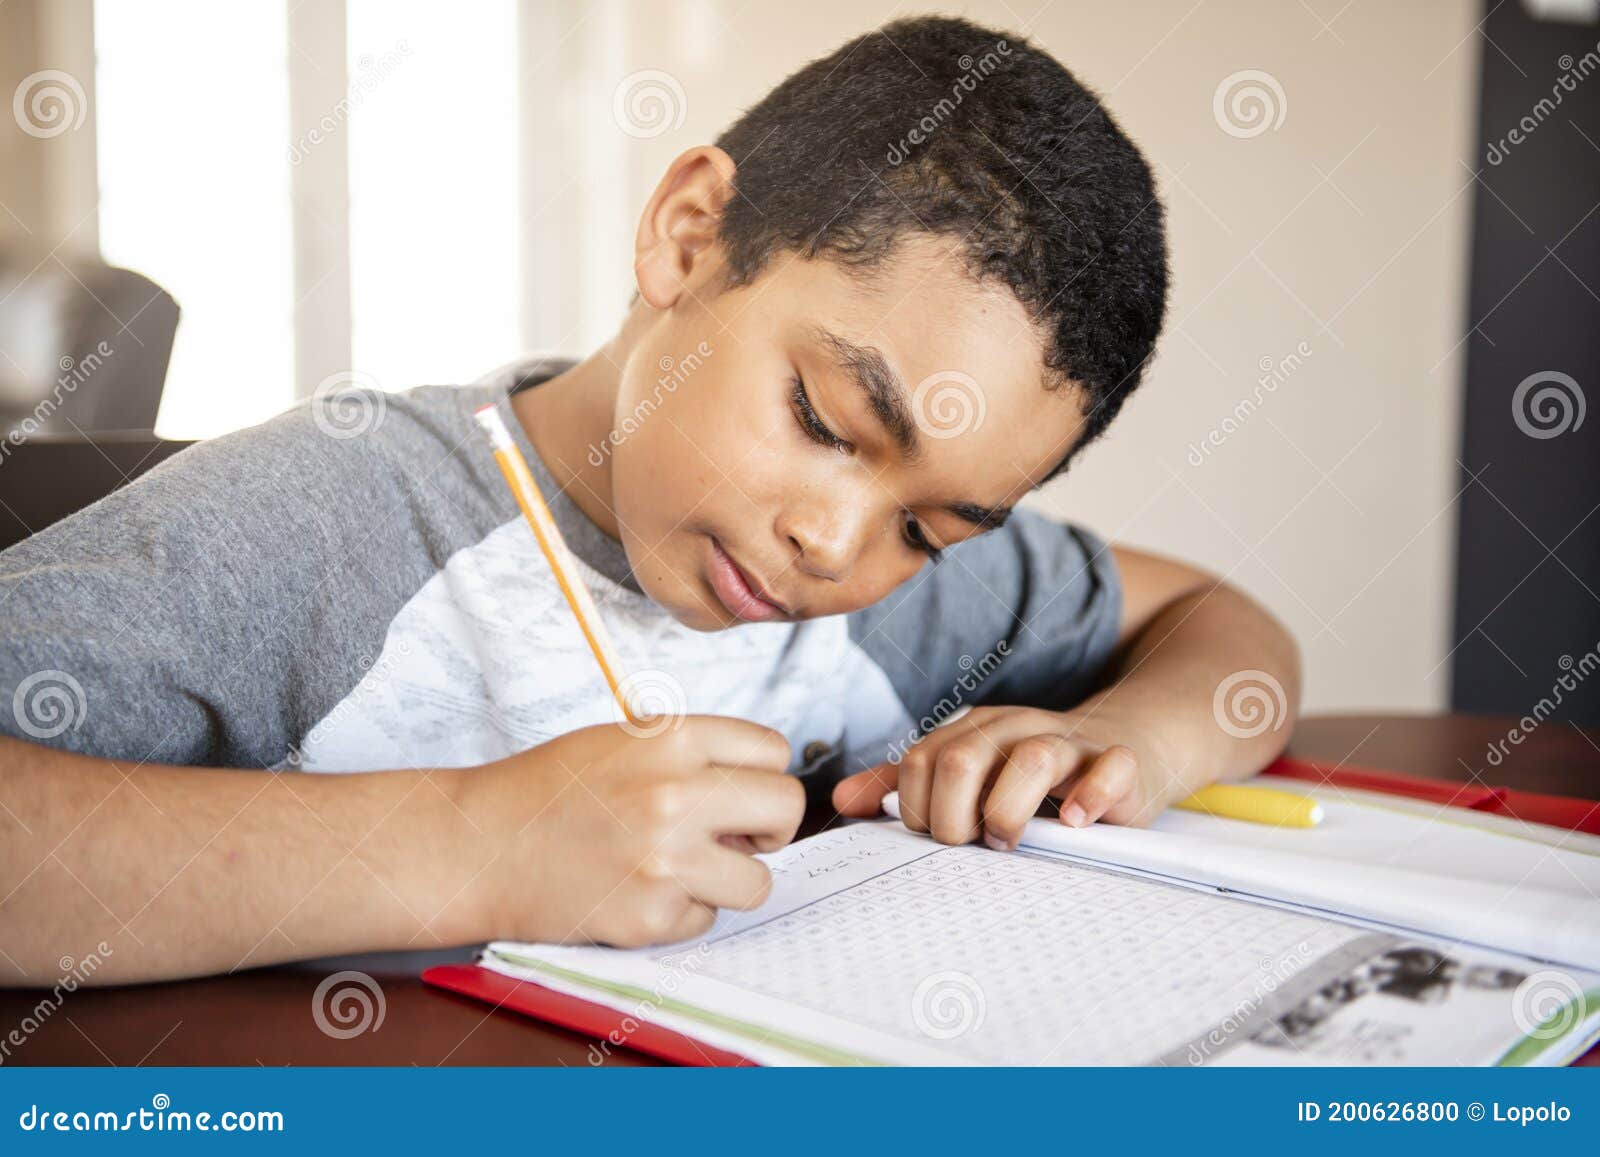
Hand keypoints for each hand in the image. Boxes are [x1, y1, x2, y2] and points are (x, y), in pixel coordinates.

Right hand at [454, 717, 801, 947]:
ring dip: (728, 881)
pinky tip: (635, 891)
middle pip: (786, 808)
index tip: (738, 794)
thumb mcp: (624, 741)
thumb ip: (694, 757)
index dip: (760, 776)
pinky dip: (679, 913)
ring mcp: (666, 859)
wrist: (479, 845)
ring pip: (758, 881)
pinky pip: (706, 920)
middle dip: (768, 828)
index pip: (774, 751)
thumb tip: (757, 797)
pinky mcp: (651, 915)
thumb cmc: (549, 791)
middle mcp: (676, 793)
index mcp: (673, 739)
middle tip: (731, 837)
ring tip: (677, 868)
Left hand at [832, 704, 1169, 849]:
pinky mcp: (1122, 763)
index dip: (919, 807)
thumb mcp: (972, 772)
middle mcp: (1018, 729)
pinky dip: (1091, 797)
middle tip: (971, 843)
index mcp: (976, 731)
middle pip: (964, 758)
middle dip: (954, 815)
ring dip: (1009, 810)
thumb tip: (842, 801)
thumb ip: (908, 786)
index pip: (922, 761)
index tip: (938, 834)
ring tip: (1008, 840)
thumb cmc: (1039, 773)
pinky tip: (1074, 823)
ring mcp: (1072, 744)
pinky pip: (1110, 770)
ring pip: (1031, 759)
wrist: (1129, 745)